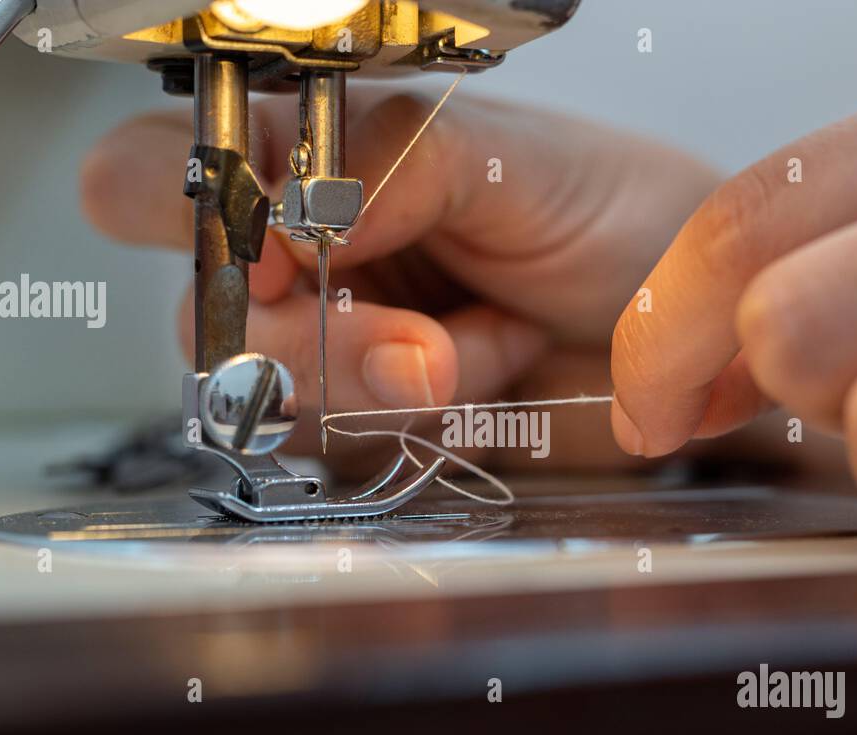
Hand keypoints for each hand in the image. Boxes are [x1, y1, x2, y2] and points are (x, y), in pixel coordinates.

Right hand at [80, 88, 717, 471]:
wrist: (689, 334)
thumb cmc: (616, 216)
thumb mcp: (511, 158)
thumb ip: (390, 160)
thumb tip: (287, 212)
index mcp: (313, 159)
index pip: (168, 174)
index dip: (204, 221)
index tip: (291, 256)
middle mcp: (305, 256)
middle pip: (201, 312)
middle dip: (313, 339)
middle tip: (422, 343)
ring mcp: (332, 347)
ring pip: (262, 397)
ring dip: (380, 388)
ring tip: (485, 349)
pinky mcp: (370, 425)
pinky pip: (332, 454)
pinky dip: (413, 431)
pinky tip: (487, 384)